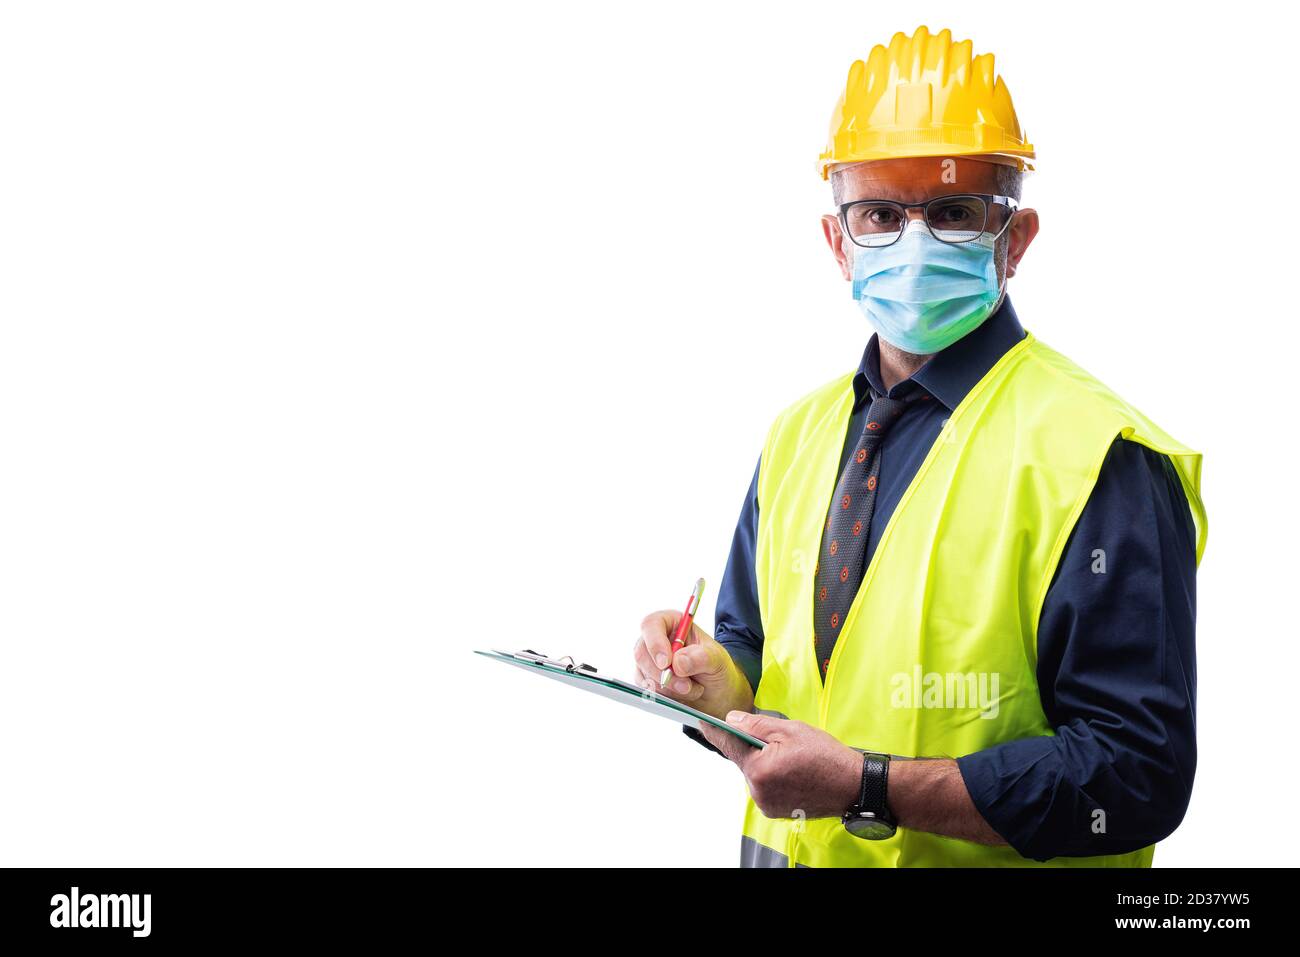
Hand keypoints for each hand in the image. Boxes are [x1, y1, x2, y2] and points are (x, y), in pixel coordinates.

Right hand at [633, 610, 752, 718]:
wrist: (715, 693)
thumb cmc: (716, 668)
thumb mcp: (717, 660)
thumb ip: (701, 657)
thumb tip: (677, 662)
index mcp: (672, 624)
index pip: (652, 624)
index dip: (655, 642)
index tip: (666, 663)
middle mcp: (656, 640)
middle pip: (641, 652)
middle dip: (662, 673)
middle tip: (686, 686)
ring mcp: (648, 661)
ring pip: (643, 674)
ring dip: (668, 688)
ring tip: (692, 689)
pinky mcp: (646, 680)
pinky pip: (646, 690)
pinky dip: (665, 696)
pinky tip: (681, 695)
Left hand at [700, 712, 861, 819]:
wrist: (853, 786)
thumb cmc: (826, 757)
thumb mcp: (790, 730)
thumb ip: (756, 724)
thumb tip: (731, 720)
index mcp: (759, 770)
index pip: (729, 745)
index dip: (716, 730)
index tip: (702, 721)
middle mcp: (758, 791)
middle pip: (744, 760)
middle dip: (755, 746)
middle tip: (781, 740)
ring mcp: (766, 804)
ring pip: (756, 773)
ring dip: (766, 762)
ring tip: (793, 758)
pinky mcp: (775, 810)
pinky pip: (765, 786)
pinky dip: (773, 776)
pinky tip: (794, 771)